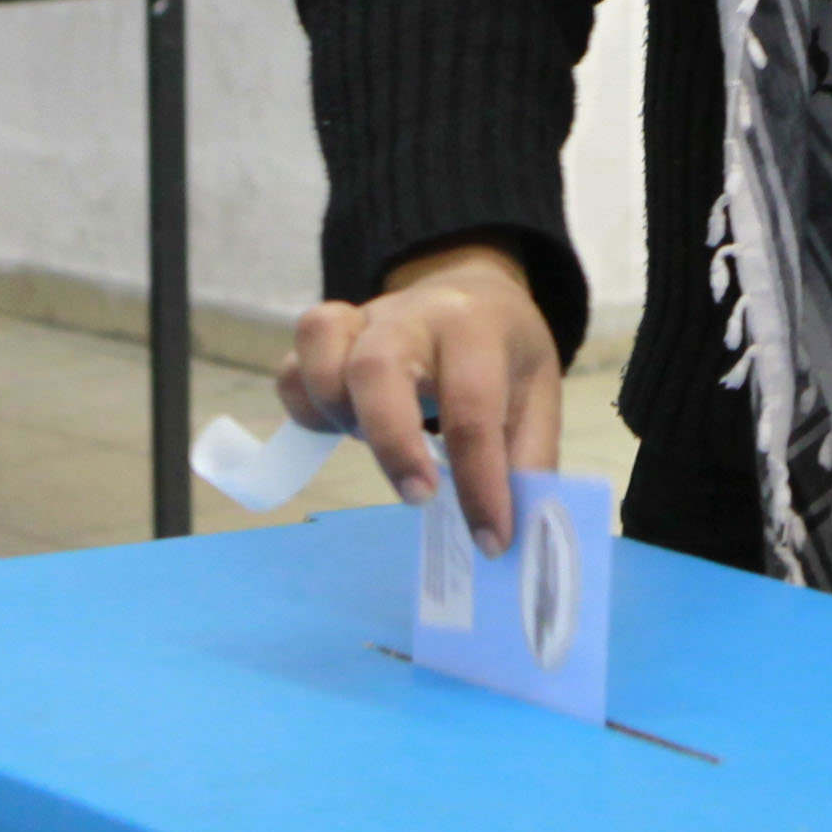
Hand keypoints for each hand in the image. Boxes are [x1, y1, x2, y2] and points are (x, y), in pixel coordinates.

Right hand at [280, 239, 562, 554]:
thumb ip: (528, 458)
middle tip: (419, 497)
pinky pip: (292, 372)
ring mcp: (361, 321)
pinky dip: (308, 410)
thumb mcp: (538, 394)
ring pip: (321, 354)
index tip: (490, 540)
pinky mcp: (327, 338)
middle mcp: (412, 314)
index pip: (472, 407)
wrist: (470, 291)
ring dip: (338, 414)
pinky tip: (343, 428)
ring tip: (373, 444)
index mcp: (474, 327)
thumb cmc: (503, 352)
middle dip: (391, 443)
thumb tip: (518, 531)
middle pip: (375, 367)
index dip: (479, 482)